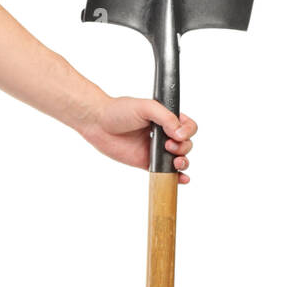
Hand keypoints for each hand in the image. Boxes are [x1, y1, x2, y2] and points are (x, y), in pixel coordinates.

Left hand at [78, 96, 196, 181]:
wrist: (98, 123)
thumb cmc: (119, 110)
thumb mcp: (145, 107)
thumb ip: (166, 117)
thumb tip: (180, 133)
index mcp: (165, 118)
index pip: (188, 126)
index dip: (188, 131)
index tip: (177, 134)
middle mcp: (163, 134)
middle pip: (186, 144)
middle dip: (183, 147)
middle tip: (168, 146)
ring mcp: (156, 149)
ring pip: (180, 159)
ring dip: (184, 162)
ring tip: (175, 162)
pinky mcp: (147, 163)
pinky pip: (165, 172)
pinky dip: (177, 177)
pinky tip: (182, 179)